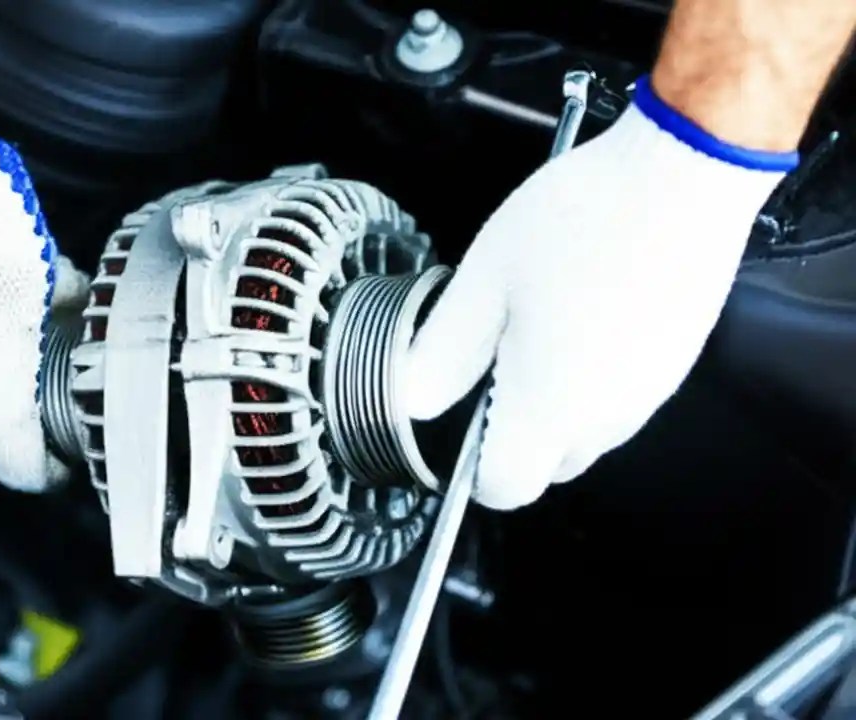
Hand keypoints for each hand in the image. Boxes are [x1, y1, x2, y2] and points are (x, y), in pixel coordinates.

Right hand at [0, 74, 87, 491]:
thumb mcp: (41, 264)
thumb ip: (63, 297)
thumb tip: (74, 297)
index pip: (19, 465)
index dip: (53, 471)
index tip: (73, 459)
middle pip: (2, 406)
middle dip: (42, 379)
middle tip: (77, 345)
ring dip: (13, 337)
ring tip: (41, 287)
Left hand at [402, 79, 793, 509]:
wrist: (684, 173)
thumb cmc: (584, 219)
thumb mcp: (484, 280)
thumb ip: (442, 353)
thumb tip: (413, 399)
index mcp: (550, 406)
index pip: (504, 488)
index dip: (470, 467)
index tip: (459, 418)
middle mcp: (607, 417)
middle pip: (547, 466)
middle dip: (511, 433)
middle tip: (493, 356)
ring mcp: (649, 394)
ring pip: (585, 432)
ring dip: (552, 402)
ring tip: (537, 323)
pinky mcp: (675, 365)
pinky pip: (618, 398)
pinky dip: (592, 377)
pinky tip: (578, 312)